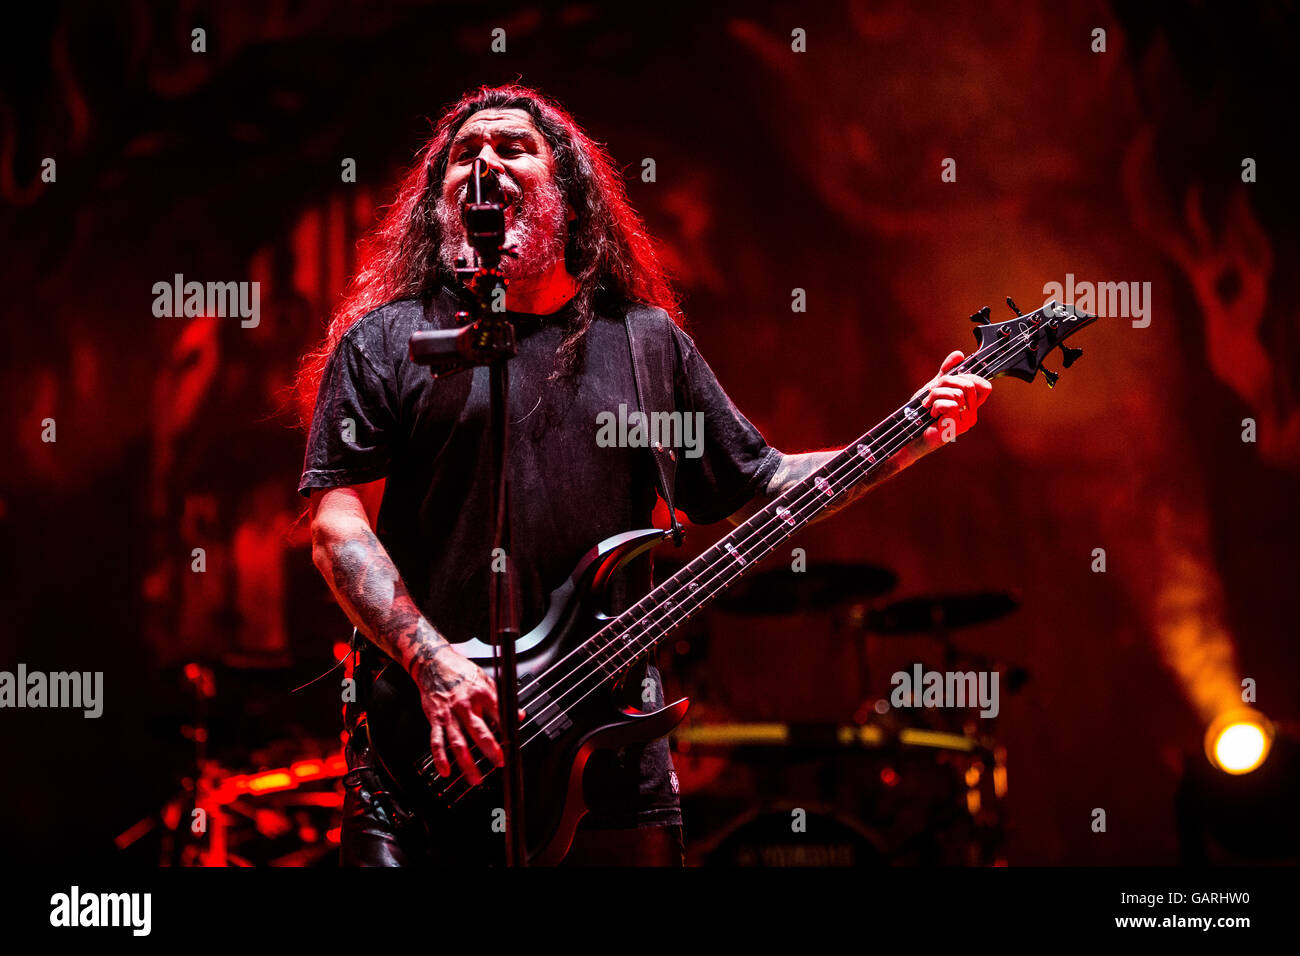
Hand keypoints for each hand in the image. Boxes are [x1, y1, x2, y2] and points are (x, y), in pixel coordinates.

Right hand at [411, 644, 525, 784]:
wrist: (433, 663)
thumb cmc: (460, 671)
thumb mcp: (486, 680)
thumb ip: (501, 700)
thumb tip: (518, 715)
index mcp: (481, 694)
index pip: (498, 715)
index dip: (507, 731)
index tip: (513, 745)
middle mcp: (465, 706)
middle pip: (479, 731)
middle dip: (490, 750)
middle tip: (499, 764)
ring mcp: (449, 714)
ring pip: (458, 742)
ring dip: (467, 763)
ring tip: (475, 779)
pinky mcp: (435, 719)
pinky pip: (437, 741)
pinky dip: (440, 758)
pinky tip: (445, 771)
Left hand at [912, 351, 992, 448]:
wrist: (911, 433)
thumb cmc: (923, 413)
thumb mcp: (935, 387)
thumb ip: (947, 371)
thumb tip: (959, 355)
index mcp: (970, 405)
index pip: (984, 385)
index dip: (968, 377)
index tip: (949, 379)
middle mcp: (972, 414)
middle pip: (969, 385)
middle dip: (946, 382)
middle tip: (932, 391)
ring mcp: (965, 422)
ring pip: (957, 394)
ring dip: (936, 395)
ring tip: (928, 404)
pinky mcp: (956, 428)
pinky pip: (950, 405)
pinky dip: (935, 405)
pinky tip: (931, 413)